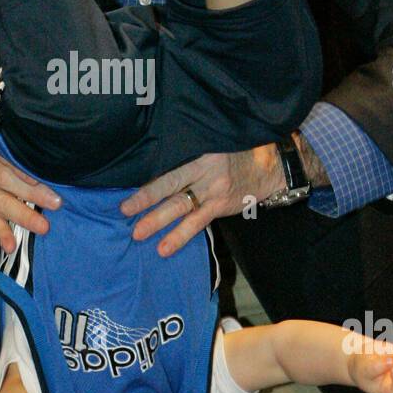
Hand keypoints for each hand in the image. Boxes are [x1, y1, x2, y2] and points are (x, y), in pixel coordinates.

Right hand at [0, 118, 61, 252]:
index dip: (27, 165)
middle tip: (55, 202)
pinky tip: (11, 245)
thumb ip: (7, 132)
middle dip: (31, 192)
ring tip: (42, 226)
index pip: (7, 154)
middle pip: (5, 179)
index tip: (50, 171)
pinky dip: (0, 233)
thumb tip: (42, 132)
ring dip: (21, 216)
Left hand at [120, 146, 284, 256]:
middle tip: (124, 210)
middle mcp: (205, 171)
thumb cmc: (236, 153)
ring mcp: (213, 191)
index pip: (171, 165)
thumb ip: (190, 152)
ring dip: (158, 221)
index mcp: (201, 152)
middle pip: (171, 184)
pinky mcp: (219, 207)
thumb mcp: (214, 144)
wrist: (269, 167)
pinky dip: (180, 236)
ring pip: (180, 206)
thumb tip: (156, 161)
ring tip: (138, 233)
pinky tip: (165, 248)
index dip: (150, 176)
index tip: (128, 183)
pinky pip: (196, 223)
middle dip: (146, 198)